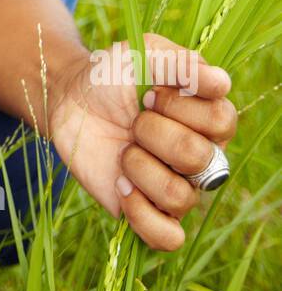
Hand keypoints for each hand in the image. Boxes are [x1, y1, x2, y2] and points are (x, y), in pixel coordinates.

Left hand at [50, 33, 236, 250]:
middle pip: (200, 159)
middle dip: (155, 133)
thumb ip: (181, 63)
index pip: (221, 122)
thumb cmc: (112, 74)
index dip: (180, 107)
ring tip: (124, 151)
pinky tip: (122, 186)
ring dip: (141, 167)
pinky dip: (143, 215)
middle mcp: (201, 156)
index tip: (148, 93)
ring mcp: (176, 186)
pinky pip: (167, 238)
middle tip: (134, 120)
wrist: (69, 100)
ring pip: (182, 197)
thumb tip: (221, 83)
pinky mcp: (148, 212)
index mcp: (209, 117)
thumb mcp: (143, 53)